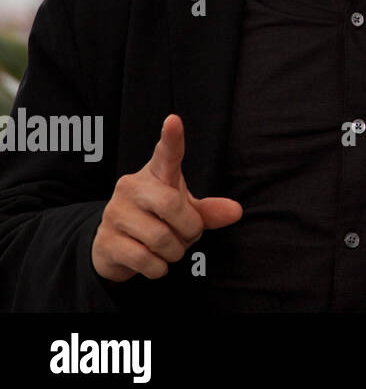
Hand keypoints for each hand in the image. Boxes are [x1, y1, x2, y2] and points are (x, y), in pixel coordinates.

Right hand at [91, 114, 241, 281]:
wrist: (116, 247)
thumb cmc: (158, 219)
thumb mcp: (186, 211)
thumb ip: (209, 211)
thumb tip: (236, 211)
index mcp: (156, 174)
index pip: (166, 153)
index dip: (171, 138)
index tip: (174, 121)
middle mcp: (131, 187)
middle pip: (171, 205)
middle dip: (190, 229)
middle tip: (188, 235)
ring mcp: (115, 213)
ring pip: (161, 238)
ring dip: (175, 252)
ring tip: (171, 249)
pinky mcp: (105, 241)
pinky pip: (145, 259)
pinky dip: (159, 268)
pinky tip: (155, 262)